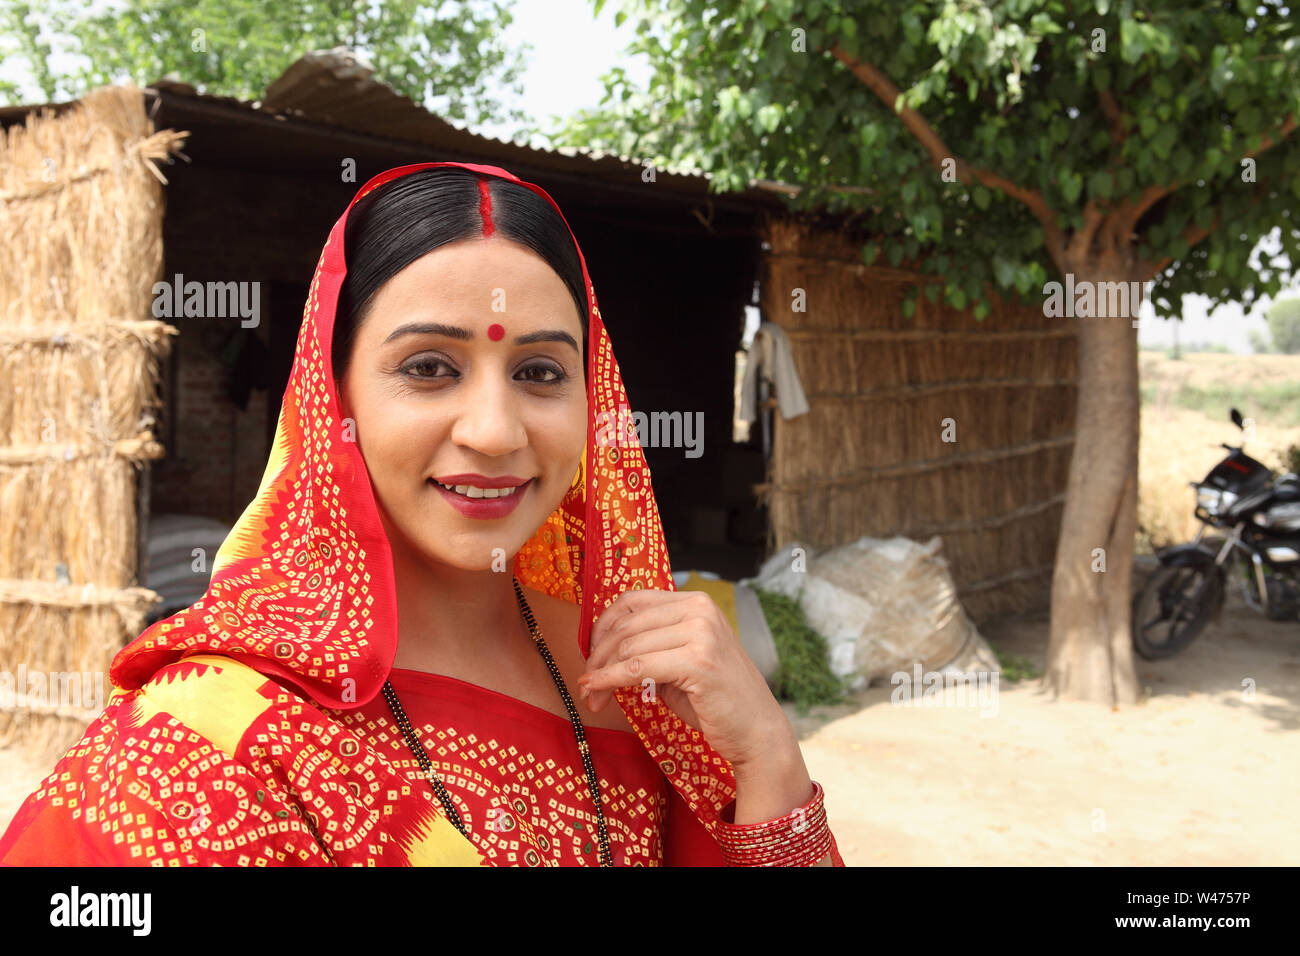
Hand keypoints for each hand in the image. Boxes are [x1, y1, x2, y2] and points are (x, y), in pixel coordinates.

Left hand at [578, 589, 797, 773]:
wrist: (757, 731)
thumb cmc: (715, 699)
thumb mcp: (679, 661)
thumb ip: (650, 646)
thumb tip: (601, 649)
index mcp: (696, 602)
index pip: (633, 601)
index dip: (603, 626)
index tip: (590, 652)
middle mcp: (700, 609)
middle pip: (627, 625)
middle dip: (598, 655)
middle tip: (586, 682)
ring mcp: (702, 632)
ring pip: (629, 646)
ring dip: (601, 673)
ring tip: (592, 695)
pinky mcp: (698, 661)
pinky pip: (637, 667)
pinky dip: (610, 680)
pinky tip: (597, 692)